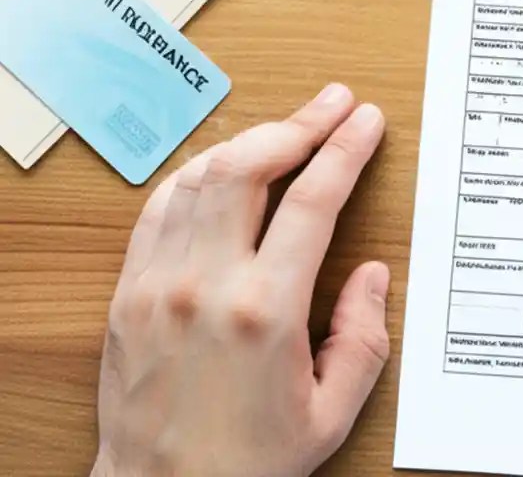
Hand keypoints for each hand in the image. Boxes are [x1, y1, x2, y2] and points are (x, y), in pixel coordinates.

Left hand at [93, 84, 388, 476]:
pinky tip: (223, 169)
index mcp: (264, 311)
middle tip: (332, 103)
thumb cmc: (250, 461)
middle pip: (248, 165)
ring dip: (249, 142)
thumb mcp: (333, 410)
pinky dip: (195, 176)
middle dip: (298, 123)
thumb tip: (370, 273)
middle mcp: (205, 284)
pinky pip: (159, 209)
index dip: (344, 149)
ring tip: (286, 131)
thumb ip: (363, 336)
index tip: (365, 121)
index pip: (313, 200)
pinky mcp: (128, 293)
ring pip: (200, 177)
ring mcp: (158, 283)